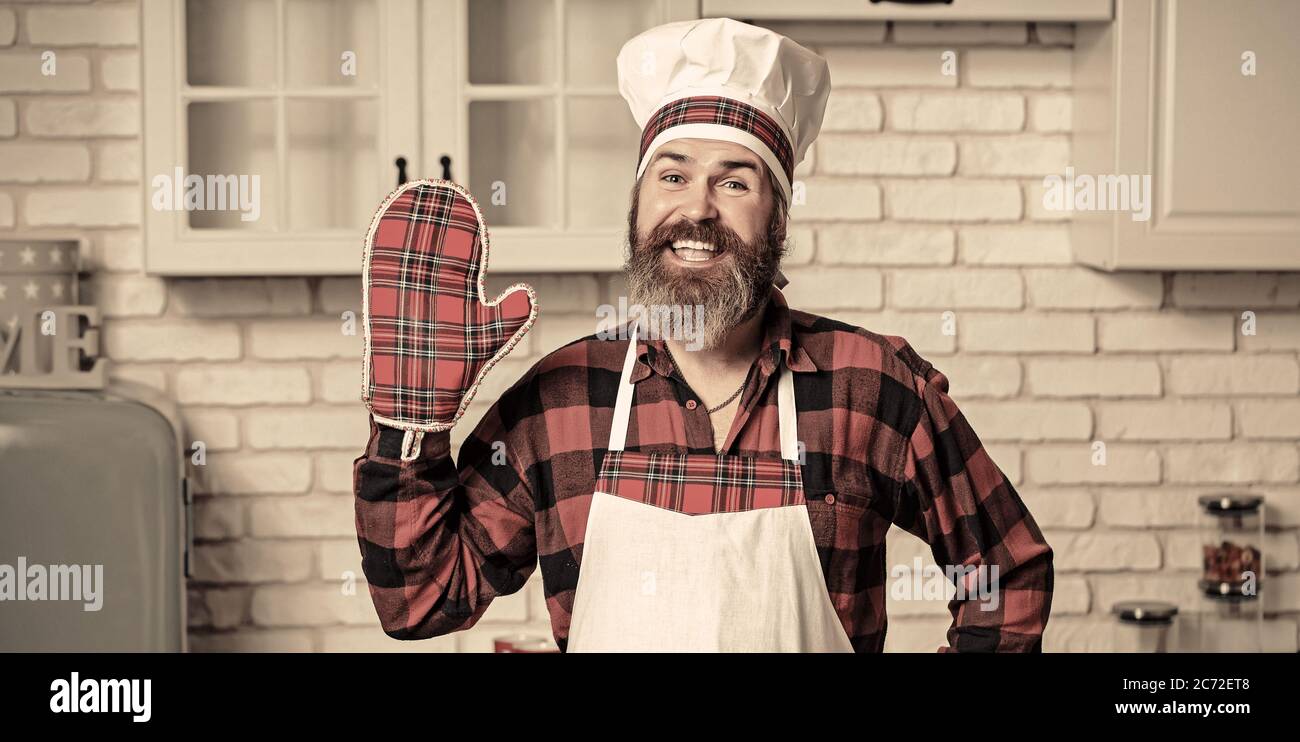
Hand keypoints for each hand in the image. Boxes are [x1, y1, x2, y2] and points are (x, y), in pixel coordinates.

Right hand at [362, 179, 536, 451]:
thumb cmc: (454, 375)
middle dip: (434, 217)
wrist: (420, 406)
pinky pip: (382, 276)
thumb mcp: (488, 339)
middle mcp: (429, 292)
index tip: (464, 201)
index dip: (463, 227)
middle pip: (432, 245)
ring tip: (410, 197)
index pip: (461, 252)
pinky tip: (383, 229)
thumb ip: (509, 315)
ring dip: (408, 226)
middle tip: (437, 186)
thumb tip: (528, 292)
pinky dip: (382, 251)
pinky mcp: (383, 311)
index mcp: (454, 295)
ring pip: (408, 254)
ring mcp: (405, 299)